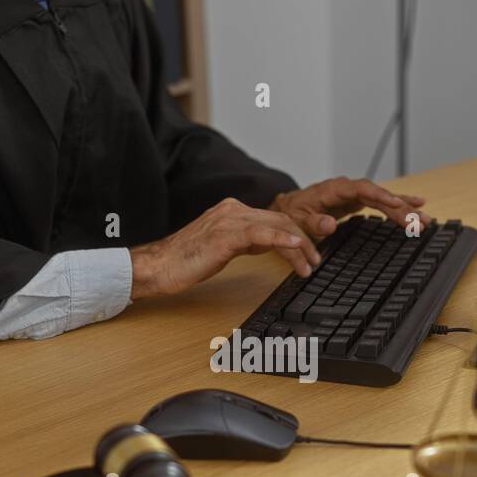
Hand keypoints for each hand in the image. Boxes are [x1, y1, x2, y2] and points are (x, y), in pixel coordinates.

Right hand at [129, 198, 321, 298]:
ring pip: (276, 225)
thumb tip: (269, 246)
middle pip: (280, 219)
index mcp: (232, 212)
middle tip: (317, 260)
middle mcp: (233, 210)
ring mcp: (229, 220)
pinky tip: (297, 247)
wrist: (159, 266)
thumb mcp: (223, 248)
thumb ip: (246, 241)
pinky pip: (261, 233)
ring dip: (299, 245)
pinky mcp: (225, 235)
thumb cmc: (186, 261)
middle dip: (304, 240)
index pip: (274, 217)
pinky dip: (282, 239)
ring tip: (311, 264)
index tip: (310, 250)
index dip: (296, 233)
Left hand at [269, 176, 431, 239]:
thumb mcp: (298, 221)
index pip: (362, 189)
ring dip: (405, 209)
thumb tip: (330, 224)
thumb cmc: (293, 214)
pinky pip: (382, 202)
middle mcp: (348, 188)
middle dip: (400, 208)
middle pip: (379, 195)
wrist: (289, 208)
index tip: (396, 203)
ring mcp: (355, 194)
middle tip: (420, 221)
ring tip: (426, 218)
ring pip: (384, 198)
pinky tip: (417, 206)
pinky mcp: (359, 201)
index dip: (380, 195)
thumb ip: (314, 223)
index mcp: (334, 189)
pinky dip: (399, 205)